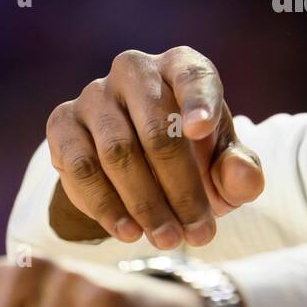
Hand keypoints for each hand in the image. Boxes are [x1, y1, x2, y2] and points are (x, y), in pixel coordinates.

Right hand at [46, 47, 263, 247]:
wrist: (140, 164)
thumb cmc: (194, 156)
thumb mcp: (224, 165)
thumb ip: (241, 171)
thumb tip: (244, 177)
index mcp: (181, 67)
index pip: (192, 75)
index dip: (198, 101)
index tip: (202, 128)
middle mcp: (134, 71)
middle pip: (155, 129)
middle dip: (179, 188)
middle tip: (198, 232)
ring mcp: (94, 94)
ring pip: (117, 151)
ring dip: (144, 203)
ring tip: (167, 239)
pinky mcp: (63, 122)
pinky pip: (80, 166)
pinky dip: (105, 205)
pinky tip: (128, 231)